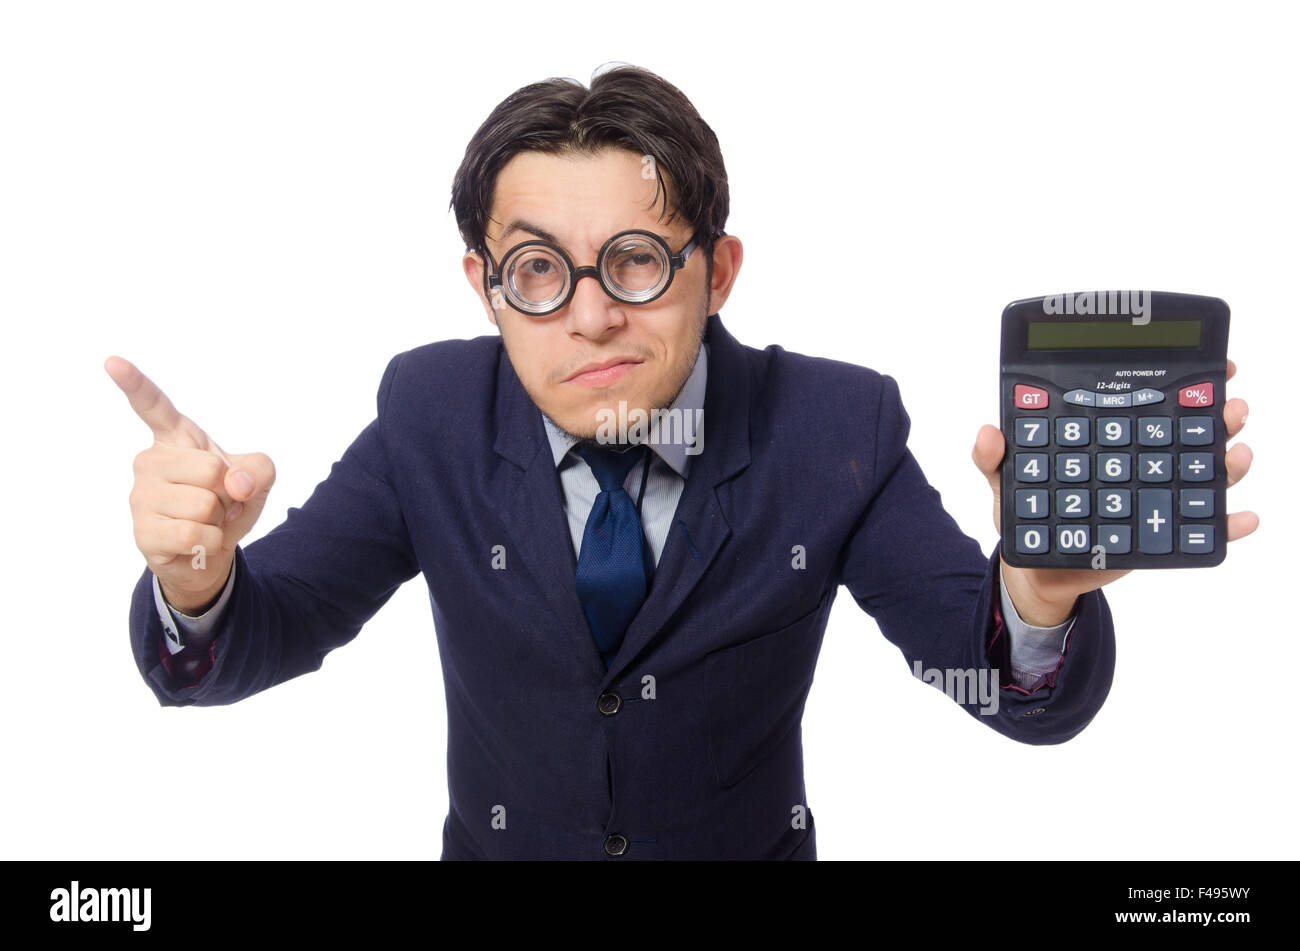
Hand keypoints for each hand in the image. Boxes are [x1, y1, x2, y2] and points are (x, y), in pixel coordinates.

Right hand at [106, 355, 275, 614]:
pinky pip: (195, 535)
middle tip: (217, 503)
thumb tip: (236, 484)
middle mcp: (150, 461)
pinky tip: (196, 542)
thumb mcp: (256, 480)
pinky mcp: (143, 531)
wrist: (210, 552)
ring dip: (219, 520)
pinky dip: (211, 542)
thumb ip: (259, 469)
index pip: (152, 405)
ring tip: (205, 522)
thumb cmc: (228, 504)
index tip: (112, 361)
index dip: (134, 383)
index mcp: (176, 438)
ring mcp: (141, 496)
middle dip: (228, 492)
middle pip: (211, 469)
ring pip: (204, 505)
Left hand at [971, 358, 1257, 625]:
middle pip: (1188, 431)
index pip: (1148, 399)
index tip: (1211, 364)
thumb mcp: (1005, 480)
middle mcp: (1140, 460)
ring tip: (1236, 453)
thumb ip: (993, 456)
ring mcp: (1154, 497)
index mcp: (1108, 436)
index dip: (1182, 379)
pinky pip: (1200, 530)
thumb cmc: (1027, 513)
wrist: (1035, 568)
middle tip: (1231, 407)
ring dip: (1227, 461)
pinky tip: (1242, 518)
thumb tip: (989, 433)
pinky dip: (1226, 525)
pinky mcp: (1158, 536)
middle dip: (1218, 415)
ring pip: (1202, 474)